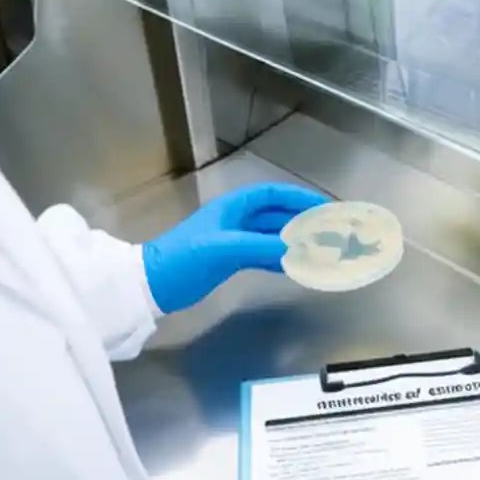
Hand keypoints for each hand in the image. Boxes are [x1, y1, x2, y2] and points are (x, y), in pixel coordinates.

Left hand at [142, 182, 327, 312]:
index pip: (271, 195)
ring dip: (293, 242)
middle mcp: (235, 220)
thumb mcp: (223, 249)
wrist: (152, 285)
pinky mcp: (230, 261)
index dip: (297, 197)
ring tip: (318, 249)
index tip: (321, 206)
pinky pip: (262, 255)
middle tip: (327, 231)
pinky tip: (296, 266)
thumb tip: (296, 248)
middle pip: (275, 215)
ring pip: (271, 236)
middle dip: (301, 221)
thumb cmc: (184, 259)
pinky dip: (280, 259)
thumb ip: (260, 247)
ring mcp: (233, 241)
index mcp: (232, 208)